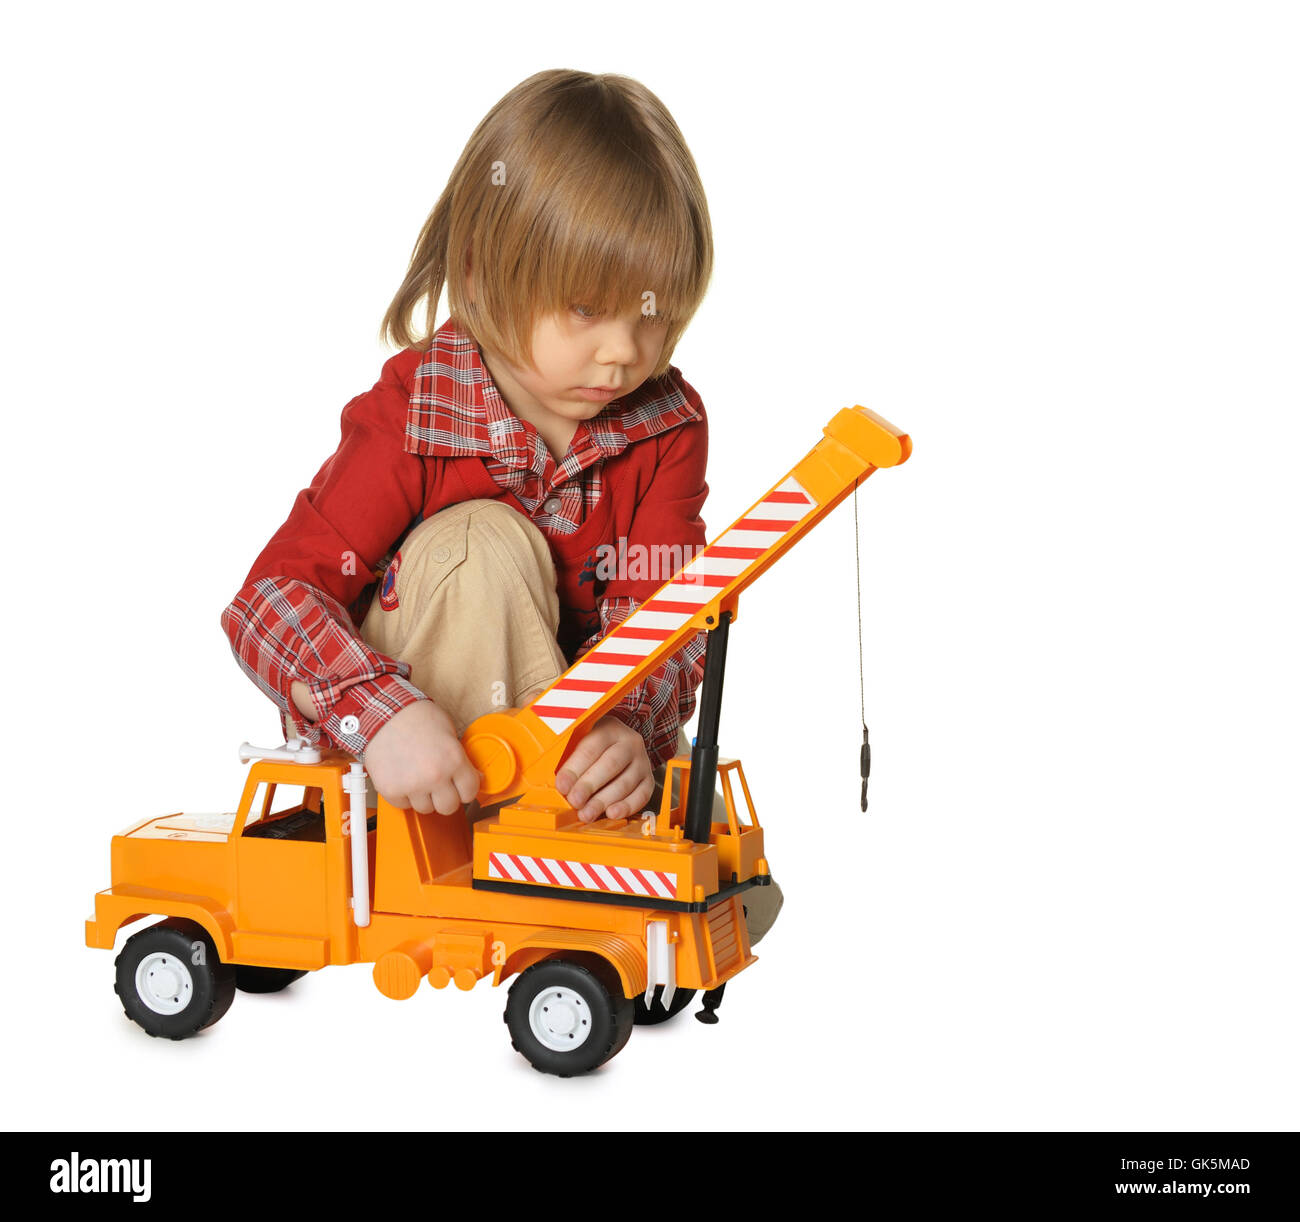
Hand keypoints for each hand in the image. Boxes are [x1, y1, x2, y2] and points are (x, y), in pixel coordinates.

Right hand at [362, 700, 481, 815]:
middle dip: (446, 797)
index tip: (460, 786)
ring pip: (426, 809)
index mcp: (454, 760)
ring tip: (418, 777)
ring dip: (424, 797)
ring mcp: (412, 786)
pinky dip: (404, 795)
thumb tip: (474, 777)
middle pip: (449, 807)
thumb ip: (461, 758)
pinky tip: (404, 778)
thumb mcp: (449, 732)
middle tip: (440, 785)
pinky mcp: (391, 790)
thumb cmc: (416, 717)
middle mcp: (434, 776)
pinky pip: (403, 805)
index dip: (466, 788)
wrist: (383, 713)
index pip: (470, 793)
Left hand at [555, 716, 653, 823]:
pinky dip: (627, 806)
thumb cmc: (594, 746)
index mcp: (608, 728)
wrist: (621, 742)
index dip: (575, 769)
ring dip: (604, 801)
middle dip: (589, 786)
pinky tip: (612, 813)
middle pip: (610, 764)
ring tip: (587, 813)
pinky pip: (642, 794)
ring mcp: (642, 761)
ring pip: (625, 782)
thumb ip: (567, 757)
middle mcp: (629, 742)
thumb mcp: (580, 741)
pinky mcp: (648, 778)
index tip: (562, 786)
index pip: (591, 748)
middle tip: (574, 801)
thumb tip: (557, 782)